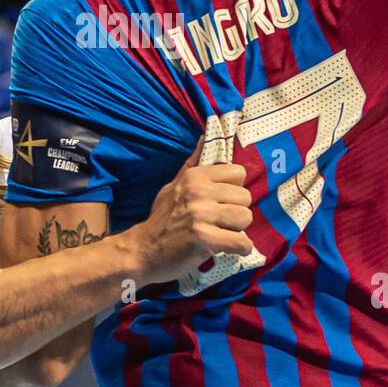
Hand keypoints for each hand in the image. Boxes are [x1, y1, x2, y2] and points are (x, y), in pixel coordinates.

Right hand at [129, 136, 255, 285]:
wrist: (141, 250)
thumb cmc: (161, 219)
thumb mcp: (173, 186)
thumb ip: (192, 164)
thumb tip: (205, 136)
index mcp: (195, 176)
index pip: (238, 173)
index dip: (234, 190)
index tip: (223, 202)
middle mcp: (199, 191)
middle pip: (245, 197)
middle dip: (237, 212)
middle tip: (222, 222)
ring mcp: (201, 215)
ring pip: (246, 218)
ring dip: (238, 230)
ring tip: (223, 234)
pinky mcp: (204, 238)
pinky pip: (242, 242)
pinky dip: (240, 249)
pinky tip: (229, 249)